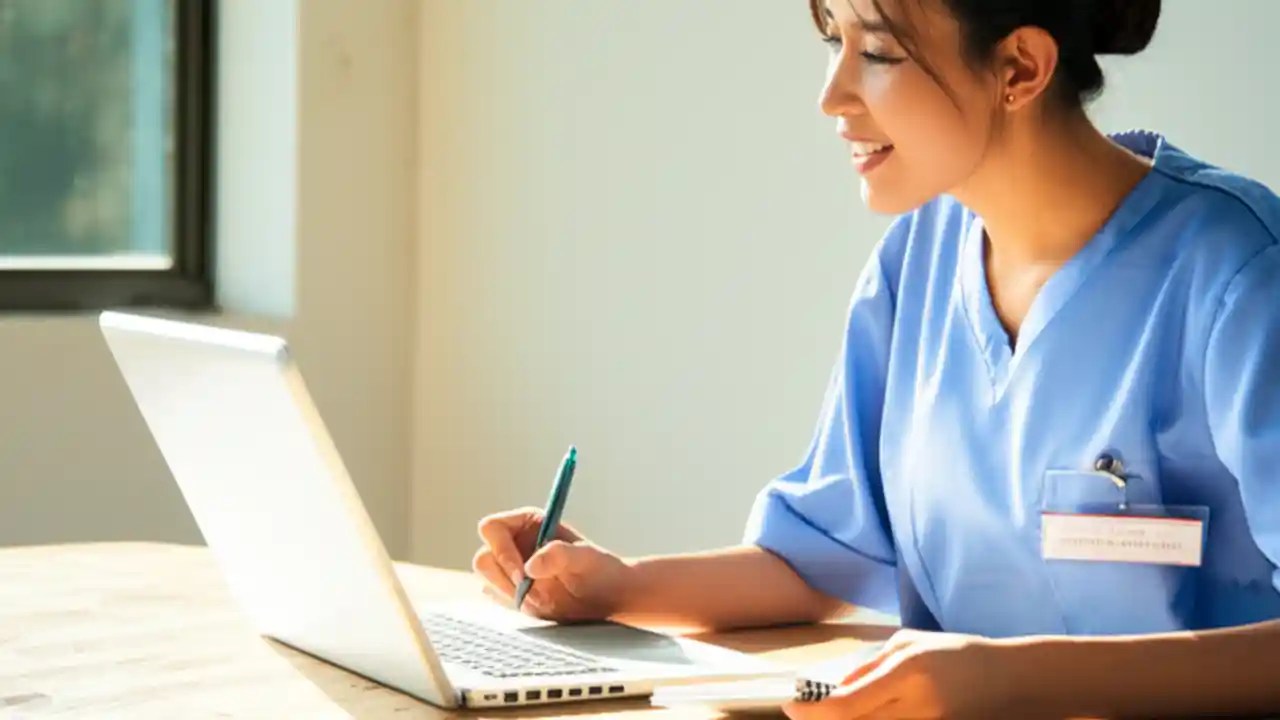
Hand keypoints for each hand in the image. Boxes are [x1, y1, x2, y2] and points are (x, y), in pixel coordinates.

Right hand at [472, 507, 633, 622]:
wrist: (607, 597)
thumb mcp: (586, 558)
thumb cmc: (600, 570)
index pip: (492, 528)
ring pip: (486, 579)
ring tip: (541, 597)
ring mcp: (509, 566)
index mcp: (527, 522)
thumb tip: (531, 566)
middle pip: (483, 557)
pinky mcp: (509, 589)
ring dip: (509, 592)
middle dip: (503, 577)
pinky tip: (536, 604)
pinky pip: (495, 595)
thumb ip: (560, 555)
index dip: (501, 550)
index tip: (523, 575)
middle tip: (529, 592)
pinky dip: (510, 603)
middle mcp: (513, 541)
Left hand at [782, 629, 1015, 719]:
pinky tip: (865, 715)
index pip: (848, 706)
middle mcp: (918, 707)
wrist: (1009, 681)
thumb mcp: (908, 644)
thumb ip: (868, 668)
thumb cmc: (955, 653)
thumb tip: (834, 690)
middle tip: (805, 714)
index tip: (790, 708)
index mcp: (907, 674)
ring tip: (837, 711)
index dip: (813, 713)